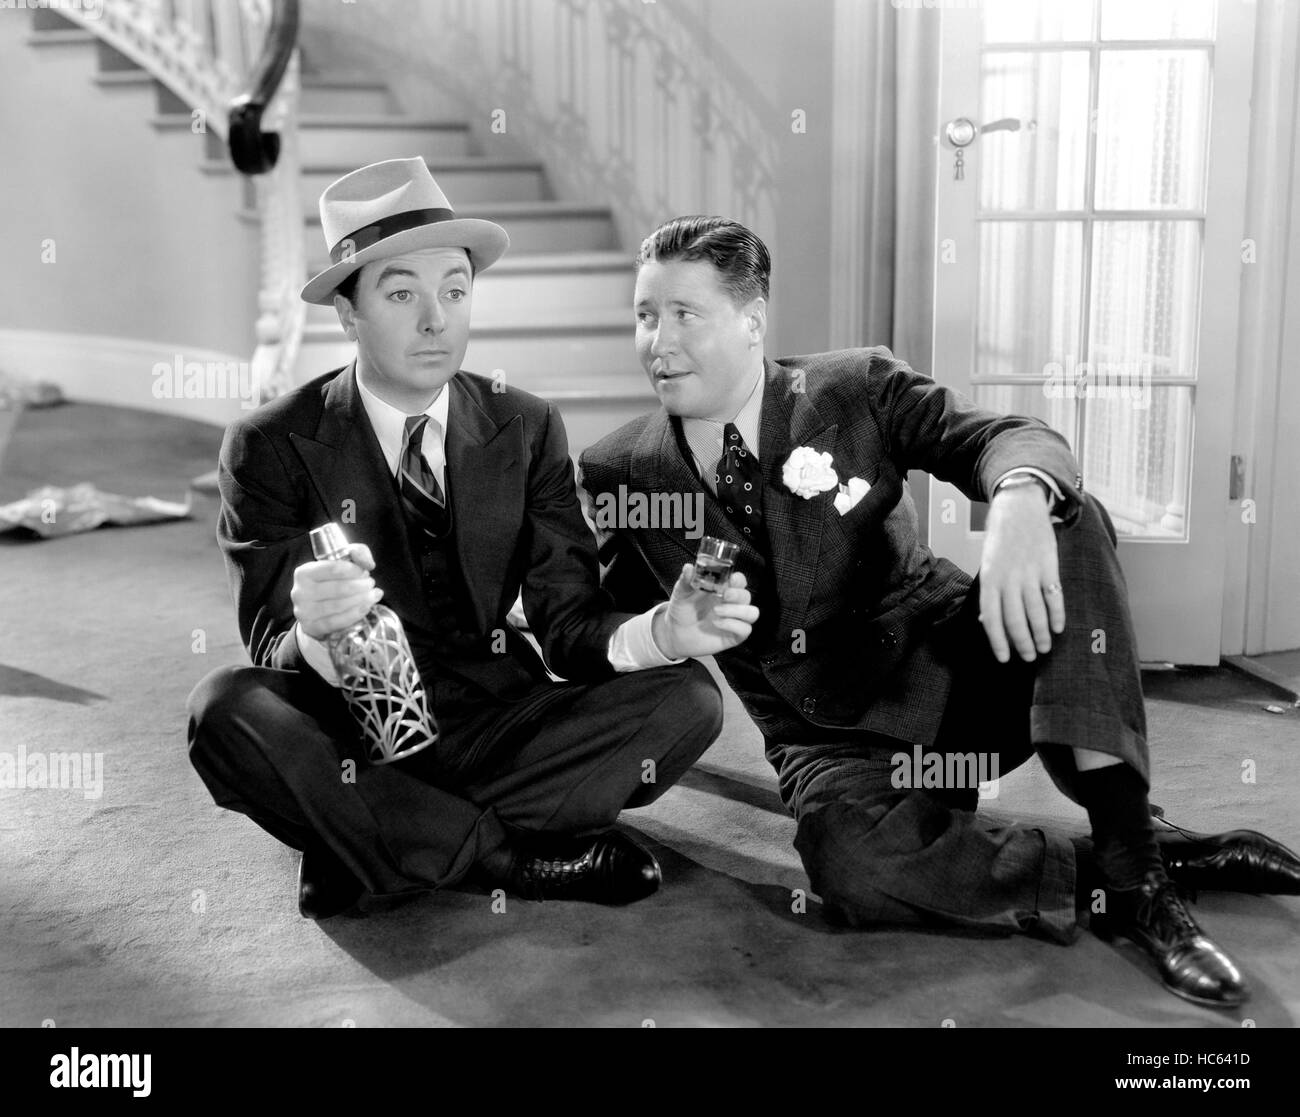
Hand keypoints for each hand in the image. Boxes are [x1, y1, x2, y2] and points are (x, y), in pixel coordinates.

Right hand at [291, 543, 380, 639]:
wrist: (317, 611)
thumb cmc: (331, 582)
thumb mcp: (343, 562)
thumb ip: (357, 553)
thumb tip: (368, 563)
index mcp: (304, 573)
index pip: (332, 568)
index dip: (354, 570)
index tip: (366, 572)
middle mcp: (300, 592)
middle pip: (338, 588)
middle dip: (360, 586)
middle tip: (371, 584)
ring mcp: (304, 612)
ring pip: (338, 605)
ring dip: (361, 600)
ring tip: (374, 595)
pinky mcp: (312, 627)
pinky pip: (336, 622)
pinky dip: (355, 614)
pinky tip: (366, 607)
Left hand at [653, 564, 759, 657]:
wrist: (675, 633)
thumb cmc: (682, 610)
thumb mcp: (682, 592)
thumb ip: (686, 580)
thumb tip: (688, 568)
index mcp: (723, 589)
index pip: (740, 581)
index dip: (739, 580)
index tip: (731, 579)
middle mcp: (731, 604)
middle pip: (747, 596)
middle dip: (737, 595)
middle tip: (724, 595)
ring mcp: (734, 620)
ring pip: (752, 613)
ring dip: (737, 611)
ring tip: (717, 611)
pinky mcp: (734, 636)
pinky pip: (745, 629)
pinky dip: (733, 625)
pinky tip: (717, 623)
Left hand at [978, 486, 1064, 662]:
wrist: (1018, 508)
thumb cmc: (1001, 540)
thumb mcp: (988, 565)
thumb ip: (991, 593)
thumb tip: (988, 623)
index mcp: (990, 579)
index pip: (992, 618)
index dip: (998, 641)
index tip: (1005, 659)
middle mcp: (1008, 578)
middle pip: (1015, 619)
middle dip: (1023, 642)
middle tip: (1030, 658)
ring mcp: (1029, 572)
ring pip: (1036, 611)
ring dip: (1042, 633)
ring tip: (1045, 648)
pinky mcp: (1049, 565)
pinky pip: (1054, 596)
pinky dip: (1057, 614)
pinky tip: (1059, 628)